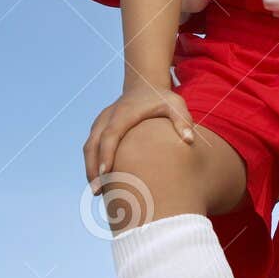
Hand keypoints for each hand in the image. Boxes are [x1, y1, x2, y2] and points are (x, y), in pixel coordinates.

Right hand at [84, 79, 195, 193]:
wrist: (144, 86)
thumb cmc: (162, 99)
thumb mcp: (176, 104)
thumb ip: (183, 120)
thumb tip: (189, 140)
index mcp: (124, 113)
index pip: (110, 134)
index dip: (106, 154)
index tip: (106, 173)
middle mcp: (108, 117)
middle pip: (93, 144)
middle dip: (93, 168)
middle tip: (98, 191)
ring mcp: (101, 122)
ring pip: (89, 147)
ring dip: (90, 168)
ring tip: (97, 191)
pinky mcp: (99, 128)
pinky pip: (91, 147)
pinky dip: (93, 164)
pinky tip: (100, 181)